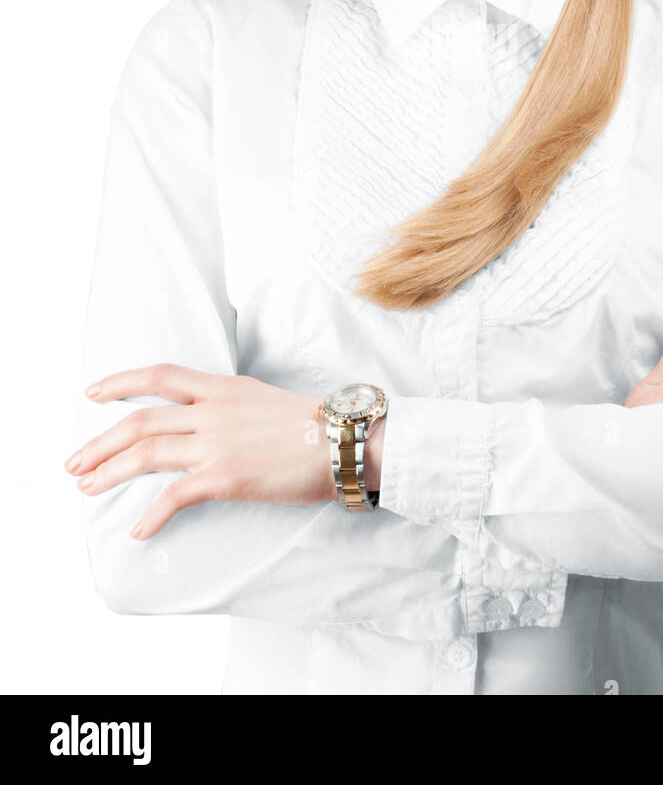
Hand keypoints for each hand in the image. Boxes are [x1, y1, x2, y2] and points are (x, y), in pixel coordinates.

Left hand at [63, 365, 362, 538]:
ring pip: (147, 453)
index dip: (120, 382)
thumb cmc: (311, 424)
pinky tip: (138, 530)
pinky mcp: (227, 477)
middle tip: (76, 463)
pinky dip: (152, 515)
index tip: (92, 393)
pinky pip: (176, 496)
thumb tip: (203, 417)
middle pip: (140, 421)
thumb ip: (227, 404)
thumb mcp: (261, 397)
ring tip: (88, 489)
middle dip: (100, 443)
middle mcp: (213, 411)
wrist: (343, 439)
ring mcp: (217, 443)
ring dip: (110, 472)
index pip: (159, 376)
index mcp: (221, 387)